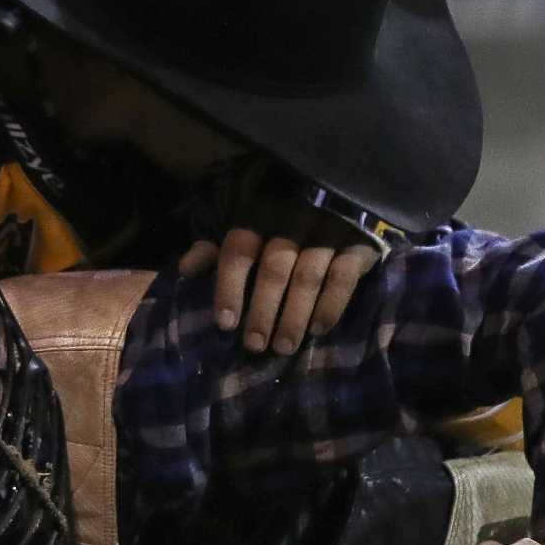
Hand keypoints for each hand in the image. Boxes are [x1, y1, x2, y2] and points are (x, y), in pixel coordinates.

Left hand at [176, 224, 380, 355]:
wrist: (344, 197)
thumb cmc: (281, 225)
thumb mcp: (244, 230)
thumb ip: (214, 249)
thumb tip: (185, 269)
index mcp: (260, 215)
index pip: (239, 249)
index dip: (230, 286)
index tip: (226, 323)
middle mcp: (293, 220)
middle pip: (274, 267)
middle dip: (263, 310)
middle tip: (255, 345)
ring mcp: (328, 231)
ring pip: (308, 276)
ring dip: (294, 315)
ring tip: (283, 347)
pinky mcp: (358, 244)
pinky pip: (344, 277)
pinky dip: (330, 305)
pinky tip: (318, 330)